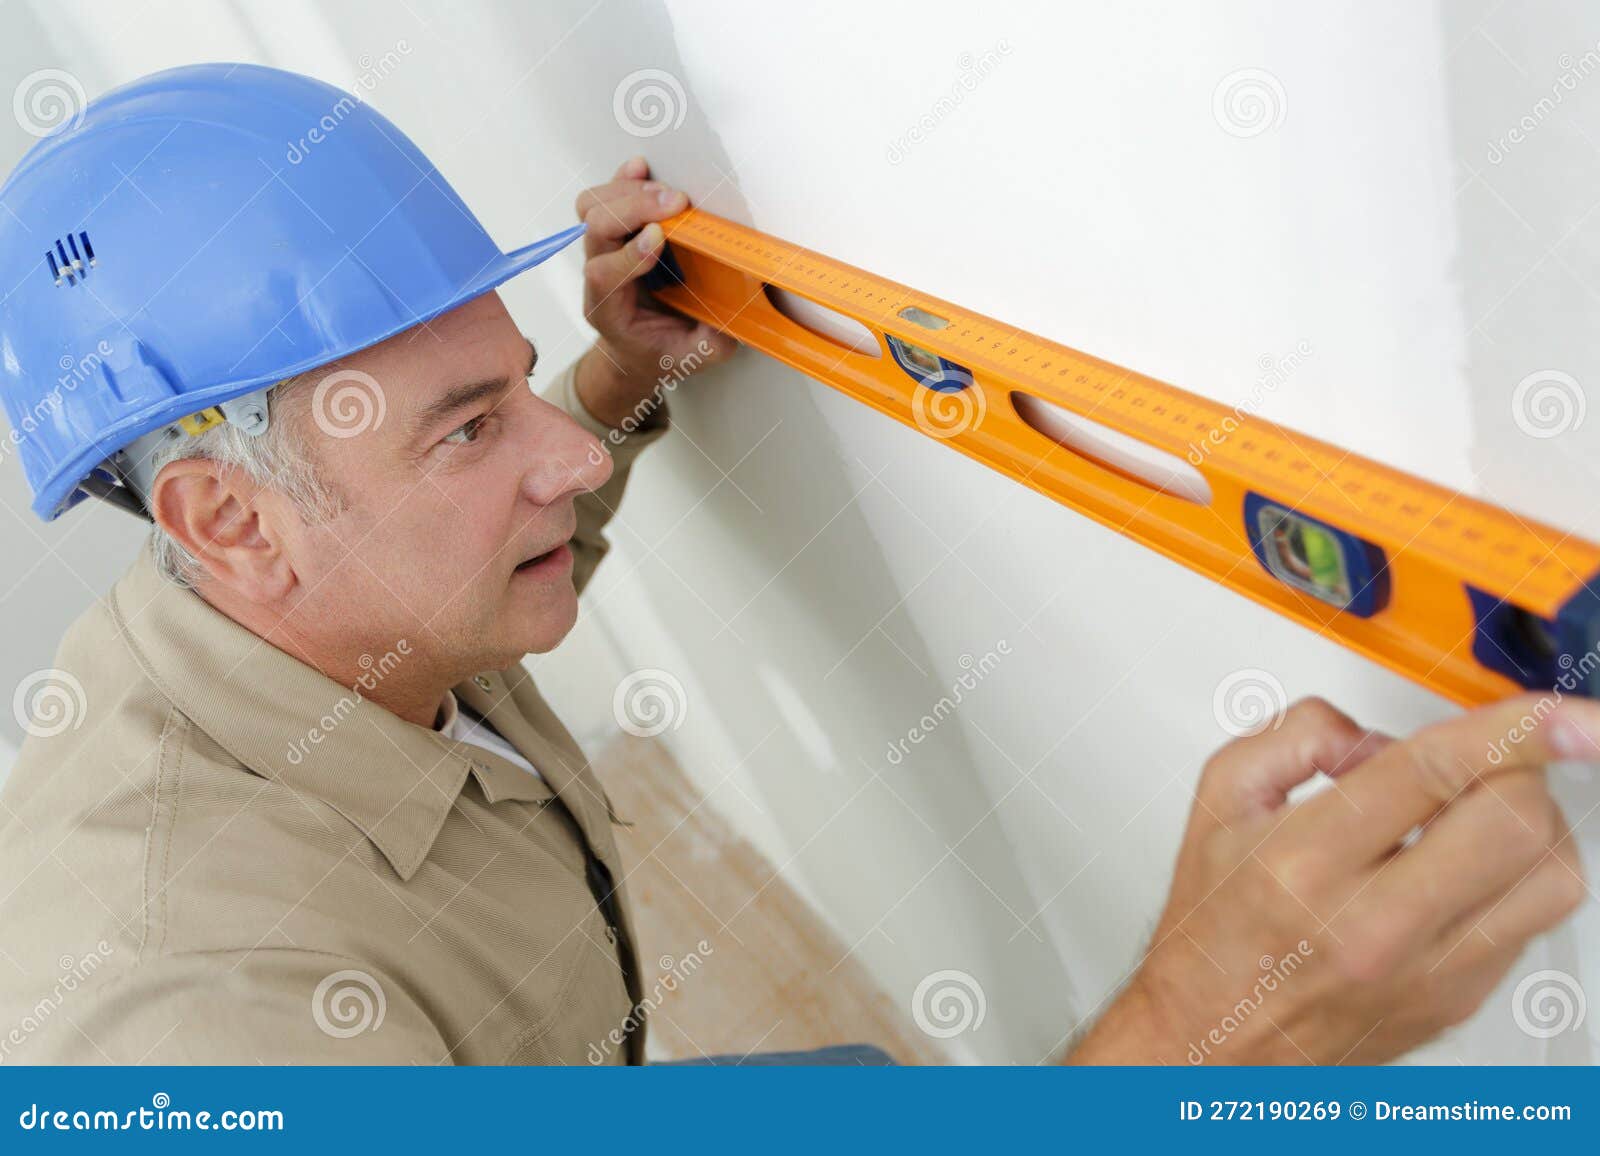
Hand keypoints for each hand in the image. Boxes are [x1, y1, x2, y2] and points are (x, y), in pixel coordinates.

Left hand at [571, 157, 736, 428]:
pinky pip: (605, 199)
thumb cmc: (659, 352)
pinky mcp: (614, 234)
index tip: (660, 237)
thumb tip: (737, 312)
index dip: (630, 254)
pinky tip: (641, 169)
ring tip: (665, 191)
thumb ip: (712, 341)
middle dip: (635, 209)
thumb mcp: (691, 358)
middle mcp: (598, 277)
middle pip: (596, 229)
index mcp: (609, 311)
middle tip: (675, 203)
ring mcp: (602, 251)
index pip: (604, 275)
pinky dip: (622, 181)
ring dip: (627, 192)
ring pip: (593, 209)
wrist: (635, 350)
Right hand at [1068, 696, 1590, 1064]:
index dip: (1518, 728)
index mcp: (1307, 861)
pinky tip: (1461, 868)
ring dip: (1534, 825)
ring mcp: (1427, 971)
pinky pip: (1531, 923)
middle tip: (1482, 760)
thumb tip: (1370, 732)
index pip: (1437, 771)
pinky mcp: (1457, 1002)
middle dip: (1515, 769)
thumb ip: (1291, 736)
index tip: (1568, 714)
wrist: (1208, 1040)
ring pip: (1552, 877)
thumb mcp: (1219, 802)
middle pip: (1517, 821)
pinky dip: (1514, 877)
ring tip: (1479, 814)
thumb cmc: (1213, 929)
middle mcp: (1375, 923)